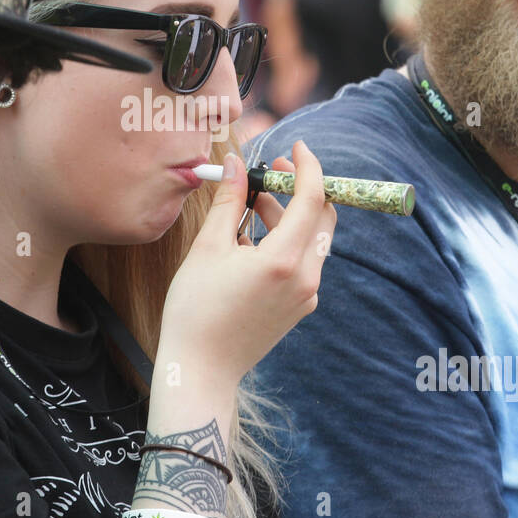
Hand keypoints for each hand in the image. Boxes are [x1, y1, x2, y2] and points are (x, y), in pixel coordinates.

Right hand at [158, 140, 336, 386]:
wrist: (200, 369)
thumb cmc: (196, 310)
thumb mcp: (207, 248)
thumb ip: (228, 202)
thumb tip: (236, 164)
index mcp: (284, 260)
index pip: (311, 199)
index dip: (307, 167)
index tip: (295, 148)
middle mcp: (305, 278)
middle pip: (321, 218)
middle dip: (301, 189)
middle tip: (272, 172)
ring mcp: (306, 296)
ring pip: (311, 240)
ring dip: (289, 214)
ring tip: (251, 205)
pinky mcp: (299, 307)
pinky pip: (302, 262)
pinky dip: (286, 241)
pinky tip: (251, 240)